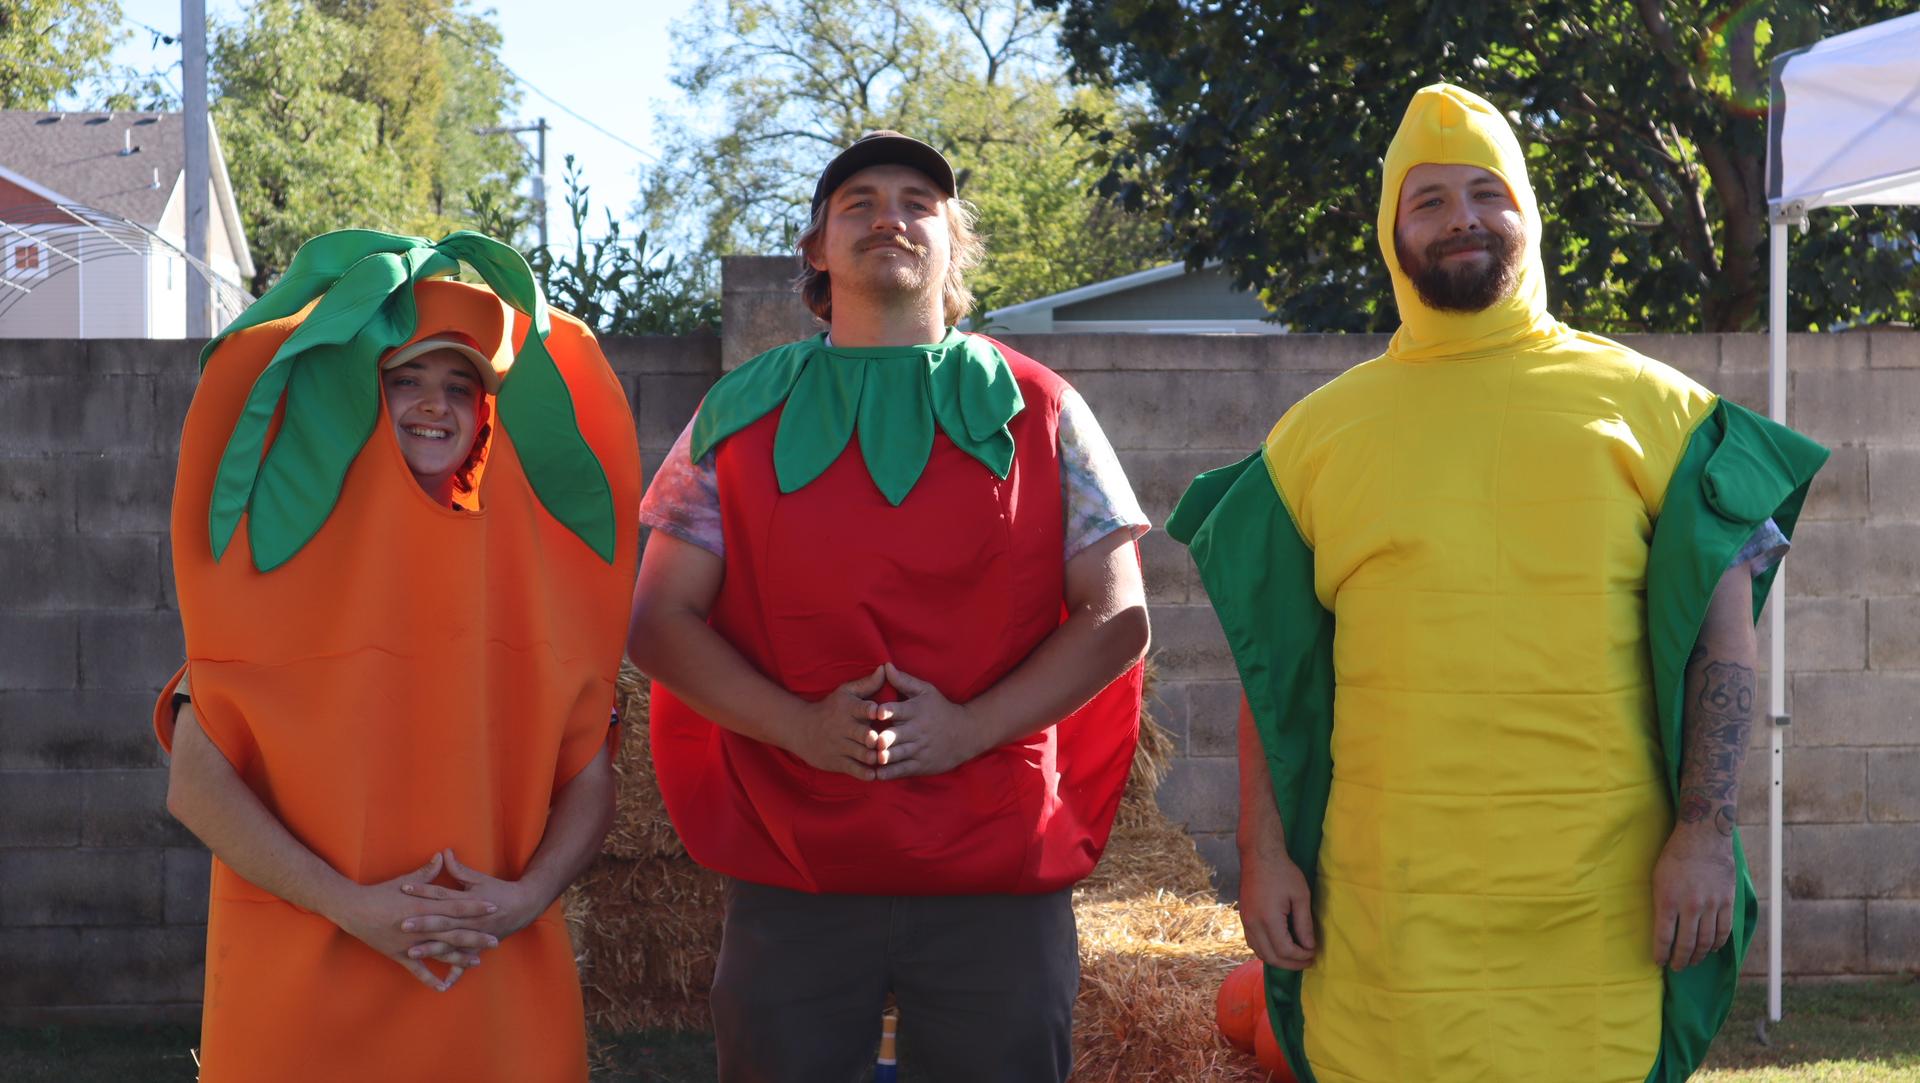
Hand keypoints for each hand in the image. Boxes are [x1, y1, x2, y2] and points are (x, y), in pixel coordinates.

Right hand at [326, 852, 498, 991]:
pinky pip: (418, 970)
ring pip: (440, 953)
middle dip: (475, 937)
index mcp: (423, 905)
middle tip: (496, 940)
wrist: (353, 909)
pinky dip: (431, 979)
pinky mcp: (399, 955)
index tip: (493, 907)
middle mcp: (420, 926)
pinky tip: (444, 986)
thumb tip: (443, 856)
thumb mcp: (405, 881)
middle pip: (453, 932)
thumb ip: (427, 873)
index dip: (475, 907)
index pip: (456, 906)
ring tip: (478, 961)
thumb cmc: (379, 892)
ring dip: (459, 958)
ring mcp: (410, 943)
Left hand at [397, 849, 548, 964]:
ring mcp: (474, 936)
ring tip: (411, 952)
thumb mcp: (478, 879)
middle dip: (423, 924)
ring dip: (432, 949)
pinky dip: (455, 974)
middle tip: (402, 924)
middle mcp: (470, 920)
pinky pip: (465, 964)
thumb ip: (459, 869)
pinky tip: (441, 985)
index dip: (424, 891)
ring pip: (451, 944)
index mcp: (468, 901)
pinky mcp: (478, 948)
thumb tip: (443, 852)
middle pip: (444, 922)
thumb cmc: (498, 890)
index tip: (404, 888)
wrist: (524, 906)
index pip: (442, 894)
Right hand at [782, 666, 888, 779]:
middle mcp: (844, 727)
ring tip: (888, 758)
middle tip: (890, 742)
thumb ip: (868, 684)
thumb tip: (886, 668)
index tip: (882, 713)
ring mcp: (840, 746)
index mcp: (848, 708)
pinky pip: (855, 770)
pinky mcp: (838, 762)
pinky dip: (867, 773)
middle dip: (878, 740)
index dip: (874, 711)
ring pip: (863, 755)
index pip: (863, 708)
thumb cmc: (831, 708)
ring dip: (877, 758)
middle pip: (865, 736)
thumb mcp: (845, 692)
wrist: (801, 729)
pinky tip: (877, 772)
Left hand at [873, 663, 985, 780]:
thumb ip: (903, 681)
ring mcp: (918, 750)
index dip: (886, 711)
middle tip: (867, 740)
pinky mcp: (920, 765)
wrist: (965, 734)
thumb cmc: (940, 709)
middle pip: (894, 736)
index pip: (898, 710)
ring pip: (896, 755)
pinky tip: (876, 774)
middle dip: (880, 739)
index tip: (876, 712)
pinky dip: (888, 773)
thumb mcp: (925, 691)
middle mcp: (916, 731)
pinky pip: (902, 770)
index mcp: (915, 711)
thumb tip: (885, 666)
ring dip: (881, 757)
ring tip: (867, 758)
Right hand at [1239, 842, 1315, 970]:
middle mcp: (1253, 924)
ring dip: (1278, 960)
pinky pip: (1253, 943)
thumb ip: (1304, 924)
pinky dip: (1267, 951)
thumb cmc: (1283, 872)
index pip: (1285, 950)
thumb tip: (1309, 946)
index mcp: (1268, 919)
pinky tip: (1279, 947)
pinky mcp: (1244, 918)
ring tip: (1295, 957)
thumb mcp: (1300, 896)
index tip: (1314, 953)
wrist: (1259, 856)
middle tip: (1307, 961)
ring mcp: (1246, 922)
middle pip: (1271, 957)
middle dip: (1291, 964)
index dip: (1301, 956)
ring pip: (1260, 953)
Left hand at [1651, 825, 1735, 969]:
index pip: (1663, 938)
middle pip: (1686, 944)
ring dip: (1698, 955)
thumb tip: (1661, 928)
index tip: (1659, 962)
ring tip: (1692, 961)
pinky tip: (1711, 949)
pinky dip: (1717, 944)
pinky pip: (1723, 931)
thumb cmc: (1674, 857)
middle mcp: (1690, 907)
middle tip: (1677, 967)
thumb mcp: (1657, 879)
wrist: (1703, 838)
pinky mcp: (1727, 902)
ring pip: (1705, 941)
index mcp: (1668, 901)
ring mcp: (1711, 906)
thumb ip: (1660, 904)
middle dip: (1680, 960)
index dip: (1661, 954)